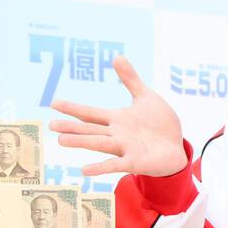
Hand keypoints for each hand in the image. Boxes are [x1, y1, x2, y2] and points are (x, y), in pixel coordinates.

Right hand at [49, 55, 187, 176]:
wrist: (176, 148)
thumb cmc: (159, 124)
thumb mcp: (145, 97)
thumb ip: (130, 79)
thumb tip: (117, 57)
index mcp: (116, 119)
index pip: (90, 113)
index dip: (73, 108)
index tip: (54, 103)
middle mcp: (115, 134)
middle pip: (89, 129)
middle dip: (71, 127)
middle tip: (51, 125)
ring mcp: (123, 148)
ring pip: (98, 143)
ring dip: (81, 142)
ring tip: (61, 141)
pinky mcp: (134, 162)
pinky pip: (115, 165)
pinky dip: (100, 167)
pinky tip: (84, 170)